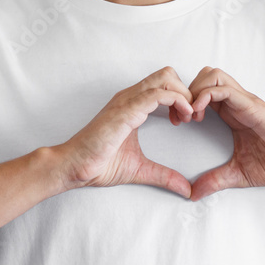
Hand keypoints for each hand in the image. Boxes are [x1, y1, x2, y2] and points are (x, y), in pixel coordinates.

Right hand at [58, 67, 197, 198]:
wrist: (73, 166)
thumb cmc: (99, 164)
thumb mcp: (140, 169)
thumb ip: (164, 175)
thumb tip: (186, 189)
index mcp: (133, 104)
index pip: (164, 84)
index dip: (181, 98)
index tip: (187, 119)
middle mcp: (130, 97)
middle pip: (168, 74)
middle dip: (186, 92)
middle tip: (191, 116)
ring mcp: (127, 101)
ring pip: (165, 78)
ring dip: (184, 95)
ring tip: (188, 117)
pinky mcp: (126, 110)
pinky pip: (158, 94)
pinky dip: (177, 101)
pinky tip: (180, 120)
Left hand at [187, 67, 264, 200]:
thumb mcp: (237, 174)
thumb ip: (214, 180)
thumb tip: (193, 194)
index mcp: (232, 113)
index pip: (203, 90)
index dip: (185, 102)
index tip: (180, 123)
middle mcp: (237, 102)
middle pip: (205, 75)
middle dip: (187, 91)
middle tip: (183, 117)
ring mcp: (245, 102)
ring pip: (212, 75)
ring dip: (196, 91)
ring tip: (192, 115)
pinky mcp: (252, 106)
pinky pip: (224, 89)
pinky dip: (206, 96)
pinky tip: (200, 115)